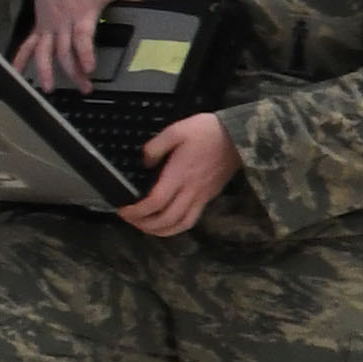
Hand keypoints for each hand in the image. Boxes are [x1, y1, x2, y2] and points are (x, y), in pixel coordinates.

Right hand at [24, 0, 129, 90]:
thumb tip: (151, 2)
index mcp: (82, 15)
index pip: (82, 38)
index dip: (85, 53)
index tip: (90, 69)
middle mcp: (62, 24)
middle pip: (65, 52)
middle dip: (73, 72)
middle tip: (84, 88)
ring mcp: (48, 27)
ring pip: (44, 52)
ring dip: (45, 71)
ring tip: (49, 89)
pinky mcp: (38, 28)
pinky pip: (27, 45)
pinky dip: (20, 59)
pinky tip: (16, 73)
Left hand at [115, 110, 236, 239]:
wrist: (239, 137)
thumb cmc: (207, 131)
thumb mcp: (176, 130)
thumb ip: (155, 147)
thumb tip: (146, 163)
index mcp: (179, 175)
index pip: (155, 202)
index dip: (136, 211)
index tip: (123, 209)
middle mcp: (190, 191)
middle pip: (165, 219)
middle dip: (144, 224)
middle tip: (129, 219)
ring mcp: (202, 196)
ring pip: (180, 225)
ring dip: (160, 231)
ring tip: (146, 226)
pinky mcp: (209, 197)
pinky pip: (191, 220)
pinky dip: (176, 227)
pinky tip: (167, 223)